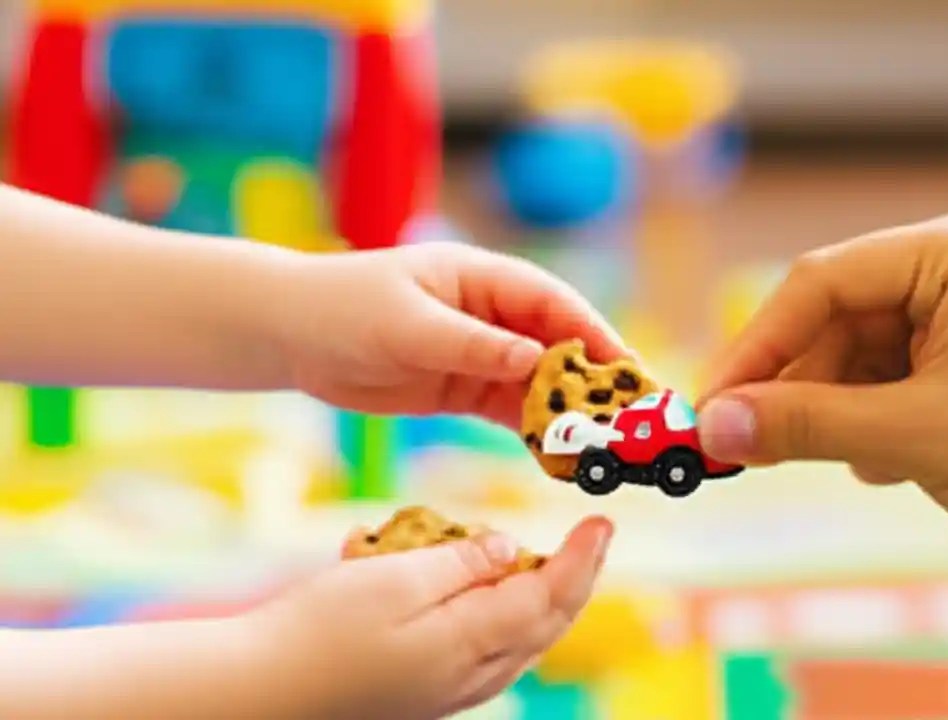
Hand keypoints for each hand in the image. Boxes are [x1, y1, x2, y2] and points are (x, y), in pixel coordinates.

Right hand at [252, 517, 612, 718]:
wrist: (257, 693)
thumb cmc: (317, 632)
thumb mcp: (394, 579)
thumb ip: (460, 564)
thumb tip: (508, 548)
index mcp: (471, 645)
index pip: (551, 597)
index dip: (583, 559)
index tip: (603, 522)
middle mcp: (471, 677)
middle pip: (544, 624)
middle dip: (572, 579)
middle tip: (588, 537)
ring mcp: (449, 690)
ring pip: (517, 640)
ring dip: (533, 596)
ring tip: (536, 556)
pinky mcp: (425, 692)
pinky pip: (481, 651)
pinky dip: (490, 614)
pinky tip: (471, 586)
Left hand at [277, 241, 628, 425]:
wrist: (290, 335)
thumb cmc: (344, 308)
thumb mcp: (408, 326)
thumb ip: (472, 343)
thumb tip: (536, 357)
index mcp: (483, 279)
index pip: (552, 305)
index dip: (594, 334)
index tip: (626, 369)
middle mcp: (491, 314)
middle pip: (557, 346)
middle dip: (593, 381)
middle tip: (627, 420)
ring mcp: (480, 352)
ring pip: (539, 383)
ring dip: (569, 413)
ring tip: (601, 448)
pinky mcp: (464, 387)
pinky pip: (511, 411)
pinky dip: (536, 432)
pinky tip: (559, 457)